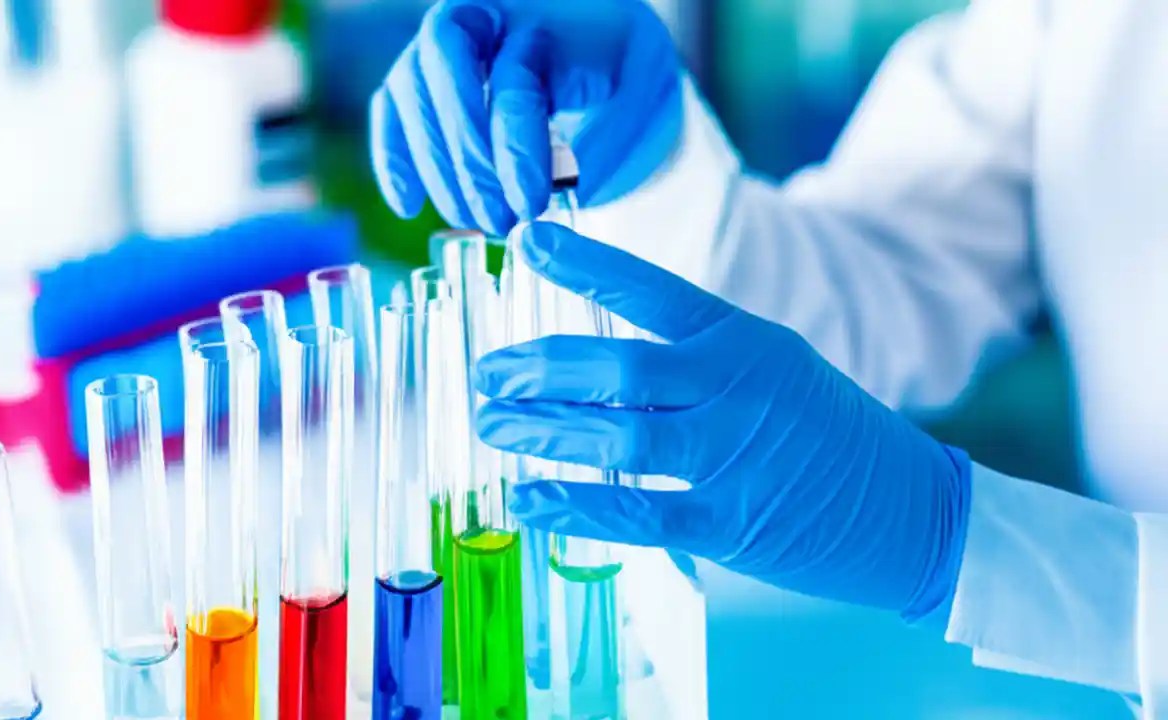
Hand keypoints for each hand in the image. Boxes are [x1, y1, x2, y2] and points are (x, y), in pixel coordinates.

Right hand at [370, 0, 683, 235]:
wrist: (616, 61)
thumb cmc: (631, 80)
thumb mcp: (644, 102)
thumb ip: (603, 141)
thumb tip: (549, 196)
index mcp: (550, 17)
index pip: (516, 78)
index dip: (517, 149)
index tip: (530, 207)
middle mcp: (490, 14)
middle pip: (447, 69)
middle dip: (465, 156)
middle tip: (495, 222)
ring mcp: (451, 40)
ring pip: (411, 88)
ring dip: (432, 166)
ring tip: (470, 222)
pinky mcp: (426, 72)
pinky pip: (392, 105)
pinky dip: (393, 156)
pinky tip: (408, 206)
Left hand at [474, 223, 971, 621]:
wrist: (911, 509)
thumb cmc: (829, 435)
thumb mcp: (774, 368)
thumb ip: (698, 364)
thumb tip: (602, 373)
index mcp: (741, 338)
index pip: (650, 289)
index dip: (584, 262)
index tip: (525, 238)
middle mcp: (733, 386)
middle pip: (616, 366)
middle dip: (540, 368)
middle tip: (487, 372)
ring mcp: (732, 453)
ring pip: (616, 434)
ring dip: (543, 429)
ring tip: (490, 426)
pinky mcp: (730, 521)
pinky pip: (636, 511)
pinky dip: (574, 506)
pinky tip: (526, 498)